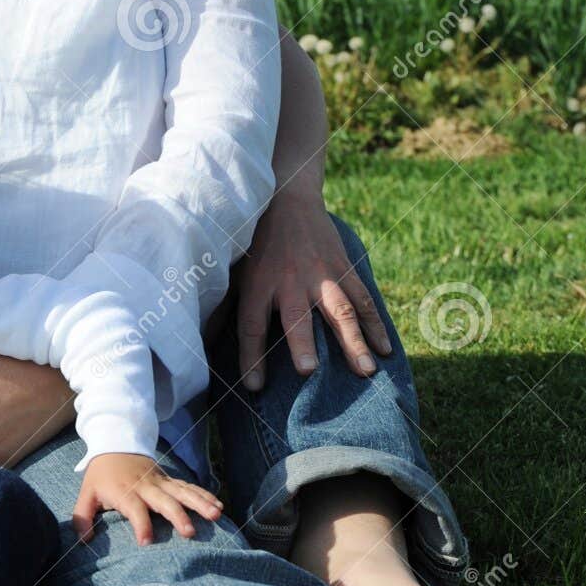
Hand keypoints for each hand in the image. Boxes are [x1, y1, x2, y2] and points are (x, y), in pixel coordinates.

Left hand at [72, 453, 221, 545]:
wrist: (116, 444)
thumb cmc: (101, 475)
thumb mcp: (86, 493)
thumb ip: (82, 517)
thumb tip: (84, 540)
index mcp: (124, 491)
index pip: (134, 508)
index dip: (140, 524)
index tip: (146, 542)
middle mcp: (145, 486)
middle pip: (164, 500)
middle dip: (178, 515)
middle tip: (190, 532)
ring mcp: (161, 482)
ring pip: (183, 492)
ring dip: (200, 503)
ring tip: (216, 515)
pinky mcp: (170, 480)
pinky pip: (189, 487)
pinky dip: (204, 495)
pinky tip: (219, 505)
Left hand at [236, 185, 390, 390]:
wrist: (287, 198)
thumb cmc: (255, 242)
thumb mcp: (233, 269)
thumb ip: (221, 305)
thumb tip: (200, 340)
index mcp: (258, 284)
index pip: (251, 324)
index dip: (251, 356)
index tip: (254, 387)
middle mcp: (289, 281)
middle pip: (295, 317)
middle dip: (301, 344)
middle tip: (308, 370)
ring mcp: (321, 275)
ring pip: (340, 310)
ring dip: (353, 341)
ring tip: (366, 371)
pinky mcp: (344, 268)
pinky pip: (363, 299)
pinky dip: (376, 325)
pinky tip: (385, 350)